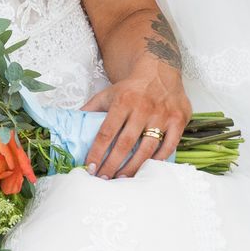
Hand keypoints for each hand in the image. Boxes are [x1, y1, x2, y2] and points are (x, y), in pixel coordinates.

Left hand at [80, 63, 189, 179]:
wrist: (159, 71)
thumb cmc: (131, 88)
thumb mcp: (108, 94)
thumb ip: (90, 109)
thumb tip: (72, 125)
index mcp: (123, 101)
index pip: (106, 132)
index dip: (97, 152)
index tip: (90, 167)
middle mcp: (143, 108)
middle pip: (125, 144)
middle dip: (112, 165)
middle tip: (103, 179)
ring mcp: (162, 115)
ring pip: (147, 149)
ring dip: (133, 167)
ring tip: (121, 178)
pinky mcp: (178, 120)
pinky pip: (168, 146)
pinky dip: (157, 160)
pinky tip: (146, 168)